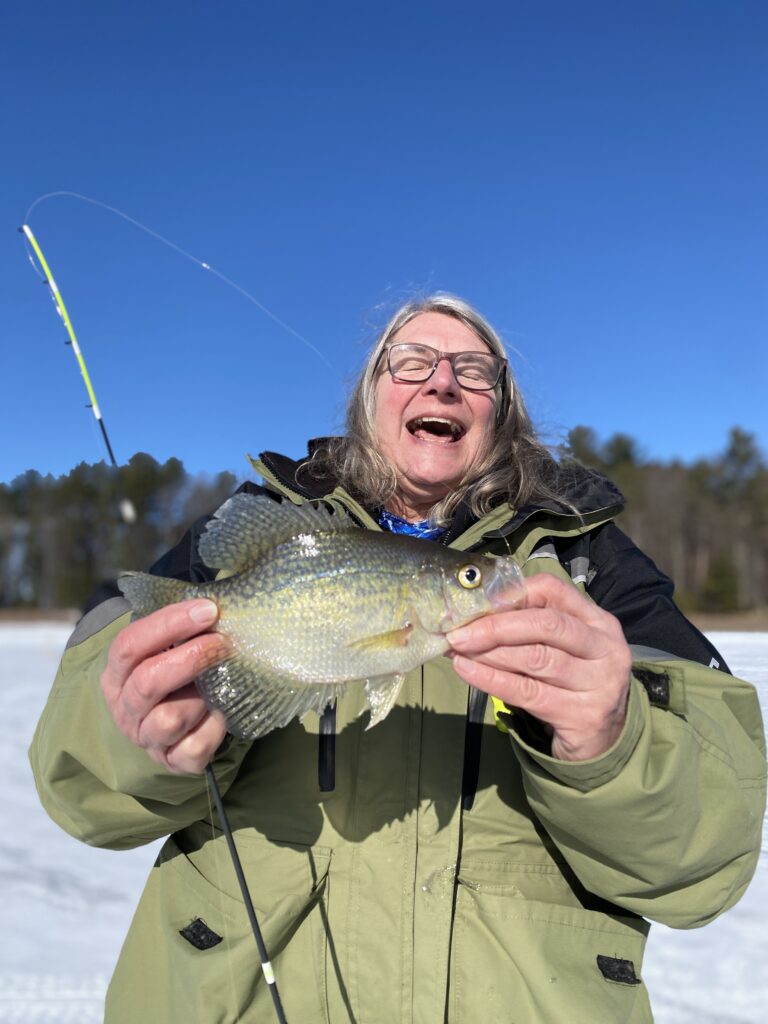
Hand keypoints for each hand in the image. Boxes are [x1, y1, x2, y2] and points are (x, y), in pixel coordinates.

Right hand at [101, 599, 230, 774]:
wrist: (183, 725)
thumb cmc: (178, 674)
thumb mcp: (170, 650)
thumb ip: (183, 630)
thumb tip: (215, 603)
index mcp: (117, 674)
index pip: (130, 644)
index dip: (169, 624)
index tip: (208, 610)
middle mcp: (125, 708)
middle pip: (148, 681)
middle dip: (191, 658)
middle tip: (223, 642)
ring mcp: (147, 738)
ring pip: (169, 719)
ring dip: (201, 697)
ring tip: (220, 683)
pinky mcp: (172, 762)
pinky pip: (194, 747)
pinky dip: (215, 728)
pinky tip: (223, 712)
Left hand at [447, 573, 631, 760]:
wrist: (602, 741)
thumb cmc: (572, 684)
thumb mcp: (563, 649)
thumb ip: (531, 628)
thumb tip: (474, 614)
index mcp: (599, 622)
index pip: (554, 591)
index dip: (513, 593)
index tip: (479, 604)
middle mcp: (605, 648)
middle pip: (546, 624)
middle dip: (496, 626)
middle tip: (459, 632)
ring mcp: (598, 683)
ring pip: (535, 658)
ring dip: (490, 653)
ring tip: (458, 650)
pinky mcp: (582, 715)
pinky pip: (527, 692)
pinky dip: (491, 679)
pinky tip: (467, 671)